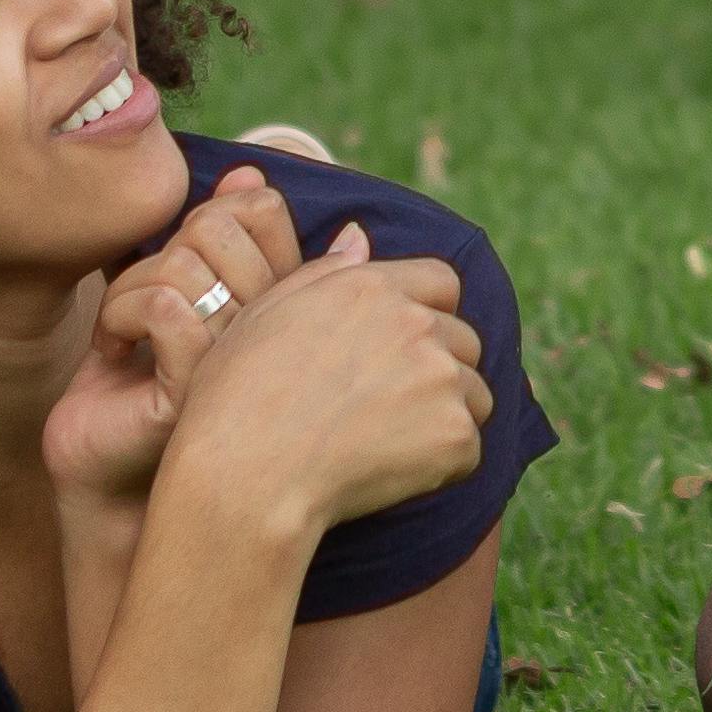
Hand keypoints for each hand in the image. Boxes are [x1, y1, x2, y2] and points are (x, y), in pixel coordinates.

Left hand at [58, 168, 309, 502]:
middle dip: (156, 255)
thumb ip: (215, 237)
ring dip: (127, 292)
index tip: (171, 274)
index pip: (262, 209)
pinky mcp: (203, 389)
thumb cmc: (136, 382)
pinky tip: (114, 353)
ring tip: (123, 336)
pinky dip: (118, 316)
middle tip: (137, 310)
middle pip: (219, 228)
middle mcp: (277, 332)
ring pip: (186, 264)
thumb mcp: (174, 292)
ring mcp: (243, 362)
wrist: (103, 472)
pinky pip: (164, 304)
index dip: (201, 221)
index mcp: (283, 304)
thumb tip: (250, 170)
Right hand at [156, 223, 490, 546]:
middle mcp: (415, 323)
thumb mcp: (263, 313)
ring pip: (473, 394)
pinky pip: (468, 448)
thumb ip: (323, 271)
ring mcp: (440, 377)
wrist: (245, 475)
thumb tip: (360, 236)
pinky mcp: (454, 433)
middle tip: (388, 408)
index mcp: (372, 287)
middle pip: (464, 340)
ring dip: (445, 415)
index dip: (428, 314)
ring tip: (387, 442)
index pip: (442, 282)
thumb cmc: (237, 396)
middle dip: (438, 369)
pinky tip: (392, 472)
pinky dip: (442, 464)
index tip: (399, 350)